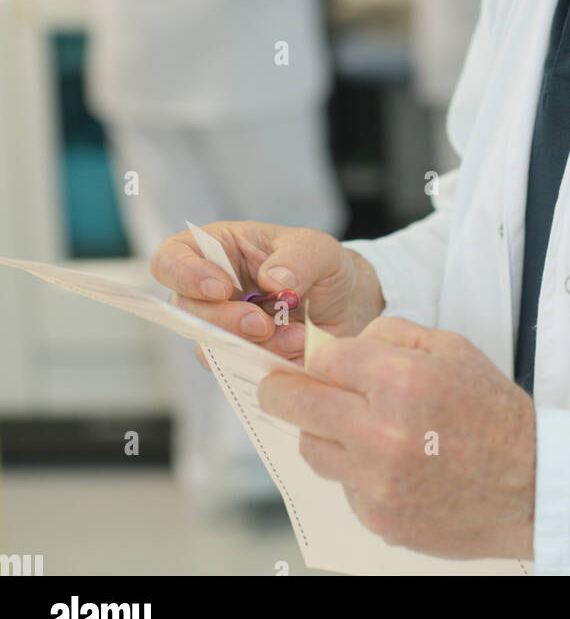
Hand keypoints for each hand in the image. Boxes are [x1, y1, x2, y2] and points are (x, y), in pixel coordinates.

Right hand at [151, 223, 383, 362]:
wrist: (348, 305)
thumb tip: (272, 281)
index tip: (219, 288)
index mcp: (219, 249)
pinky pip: (236, 369)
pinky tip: (298, 351)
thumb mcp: (319, 249)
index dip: (184, 274)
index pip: (172, 258)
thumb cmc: (322, 266)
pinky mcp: (240, 357)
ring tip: (297, 337)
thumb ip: (298, 258)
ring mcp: (223, 327)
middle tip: (262, 324)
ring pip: (208, 346)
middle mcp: (211, 289)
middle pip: (185, 310)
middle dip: (223, 320)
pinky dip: (266, 363)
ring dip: (250, 346)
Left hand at [258, 317, 535, 559]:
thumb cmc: (491, 410)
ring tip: (350, 426)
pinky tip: (387, 464)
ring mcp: (378, 481)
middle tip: (278, 387)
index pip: (323, 359)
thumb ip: (388, 335)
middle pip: (296, 404)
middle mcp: (383, 431)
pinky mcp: (379, 518)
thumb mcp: (450, 347)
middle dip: (282, 390)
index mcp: (402, 379)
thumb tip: (336, 347)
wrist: (530, 485)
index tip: (310, 361)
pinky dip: (353, 472)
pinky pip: (342, 485)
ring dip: (320, 433)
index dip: (314, 357)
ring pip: (311, 448)